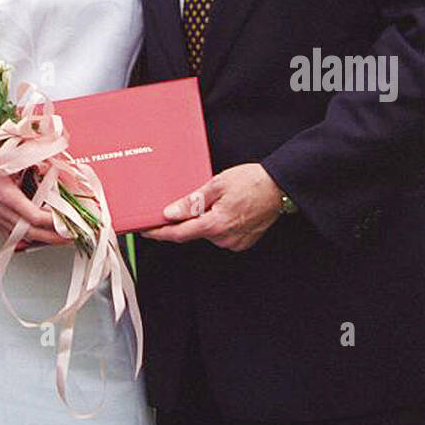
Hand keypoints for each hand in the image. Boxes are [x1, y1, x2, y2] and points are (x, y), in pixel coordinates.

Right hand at [0, 147, 68, 245]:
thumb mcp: (6, 154)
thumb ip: (31, 157)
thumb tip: (51, 163)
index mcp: (7, 197)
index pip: (33, 216)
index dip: (52, 221)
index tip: (68, 221)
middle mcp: (3, 212)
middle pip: (32, 233)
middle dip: (54, 238)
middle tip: (72, 237)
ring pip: (24, 238)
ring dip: (43, 241)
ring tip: (61, 239)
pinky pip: (13, 238)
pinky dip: (28, 242)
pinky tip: (38, 241)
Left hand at [141, 163, 283, 251]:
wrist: (279, 187)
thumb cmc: (250, 182)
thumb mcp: (216, 185)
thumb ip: (192, 202)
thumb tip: (170, 213)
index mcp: (215, 225)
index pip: (179, 234)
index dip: (159, 233)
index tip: (145, 230)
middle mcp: (224, 238)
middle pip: (192, 232)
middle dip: (182, 221)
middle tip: (175, 205)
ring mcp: (234, 242)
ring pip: (207, 232)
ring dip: (201, 220)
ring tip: (210, 201)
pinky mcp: (242, 242)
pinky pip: (220, 234)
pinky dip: (215, 223)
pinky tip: (222, 208)